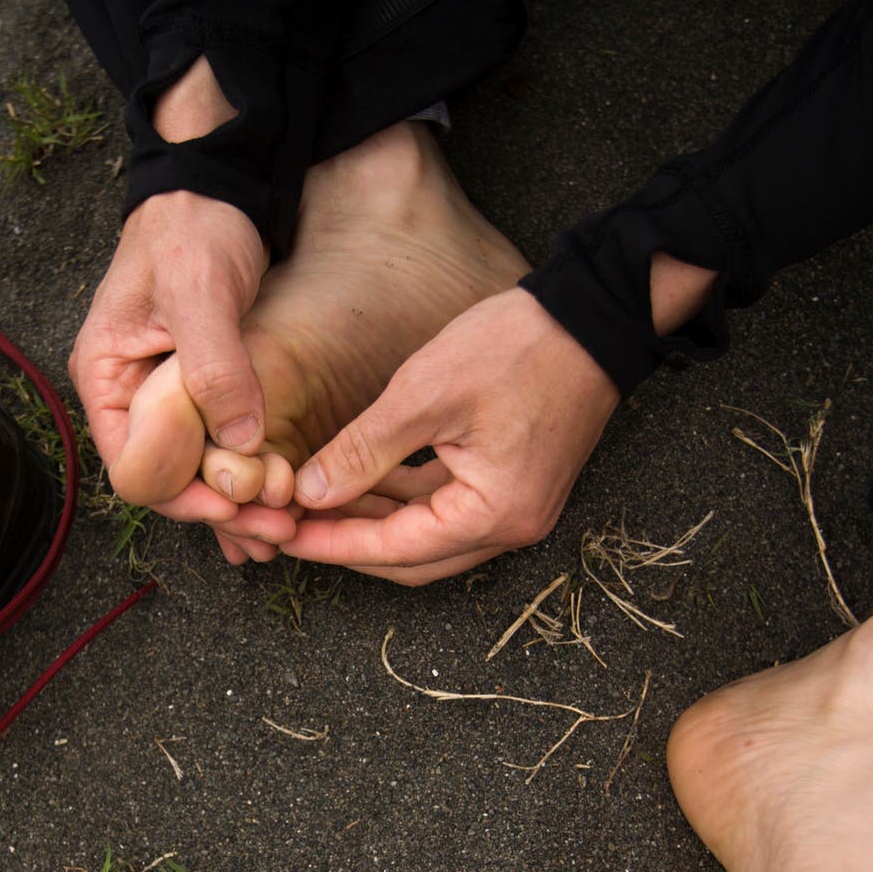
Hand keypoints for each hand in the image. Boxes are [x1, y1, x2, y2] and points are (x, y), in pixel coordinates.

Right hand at [68, 188, 268, 510]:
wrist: (215, 185)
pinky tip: (282, 498)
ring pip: (196, 471)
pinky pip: (219, 447)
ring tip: (286, 525)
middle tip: (277, 531)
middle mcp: (129, 397)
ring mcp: (164, 397)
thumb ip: (213, 366)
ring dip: (239, 501)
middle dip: (220, 510)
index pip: (134, 469)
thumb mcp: (199, 292)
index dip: (184, 497)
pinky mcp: (202, 390)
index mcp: (106, 378)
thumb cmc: (193, 226)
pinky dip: (247, 474)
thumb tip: (237, 442)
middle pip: (166, 481)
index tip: (237, 506)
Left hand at [278, 287, 620, 583]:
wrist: (592, 314)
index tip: (281, 535)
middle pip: (411, 558)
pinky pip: (446, 508)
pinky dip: (403, 500)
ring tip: (315, 502)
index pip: (395, 549)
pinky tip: (360, 481)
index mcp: (494, 514)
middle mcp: (511, 526)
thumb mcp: (425, 395)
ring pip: (426, 534)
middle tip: (290, 525)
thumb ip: (363, 451)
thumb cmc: (516, 348)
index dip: (333, 544)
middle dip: (349, 543)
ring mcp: (516, 507)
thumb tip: (309, 494)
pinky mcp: (513, 484)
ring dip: (373, 521)